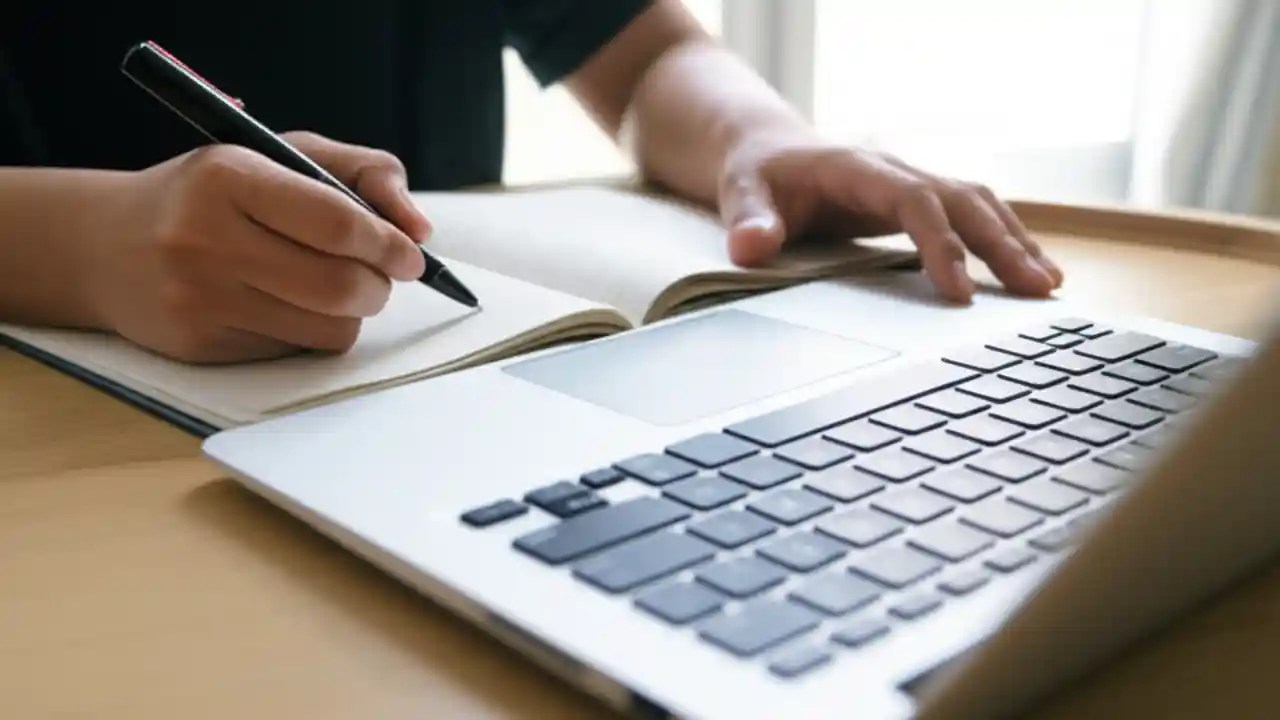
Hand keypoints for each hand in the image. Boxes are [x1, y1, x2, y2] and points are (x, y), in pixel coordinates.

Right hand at [87, 132, 430, 362]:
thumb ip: (362, 174)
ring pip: (327, 328)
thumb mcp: (281, 156)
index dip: (388, 244)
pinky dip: (310, 331)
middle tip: (380, 277)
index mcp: (228, 176)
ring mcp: (198, 298)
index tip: (410, 255)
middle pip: (340, 286)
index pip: (338, 222)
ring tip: (334, 287)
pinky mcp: (199, 346)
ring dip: (351, 313)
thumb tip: (420, 230)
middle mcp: (206, 238)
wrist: (107, 244)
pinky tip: (284, 305)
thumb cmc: (214, 193)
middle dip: (379, 286)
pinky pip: (295, 351)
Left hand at [716, 133, 1063, 302]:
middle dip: (1002, 244)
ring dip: (1014, 241)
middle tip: (1036, 290)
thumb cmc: (758, 175)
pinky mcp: (919, 201)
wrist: (767, 151)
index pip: (914, 200)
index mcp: (859, 168)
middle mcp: (896, 171)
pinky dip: (1003, 239)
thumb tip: (751, 247)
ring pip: (979, 204)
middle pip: (964, 199)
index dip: (941, 243)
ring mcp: (912, 183)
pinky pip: (972, 214)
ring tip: (1049, 286)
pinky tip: (1026, 272)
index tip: (961, 291)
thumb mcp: (740, 193)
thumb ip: (747, 219)